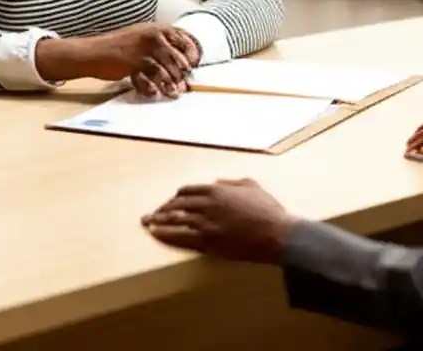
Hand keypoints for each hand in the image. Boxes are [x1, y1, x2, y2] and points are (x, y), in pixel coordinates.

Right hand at [90, 23, 198, 97]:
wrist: (93, 52)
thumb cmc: (119, 47)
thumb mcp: (141, 38)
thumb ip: (160, 46)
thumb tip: (182, 64)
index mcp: (156, 28)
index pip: (182, 38)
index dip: (191, 53)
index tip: (193, 66)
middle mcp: (151, 37)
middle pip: (176, 58)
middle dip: (181, 74)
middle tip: (184, 85)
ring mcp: (142, 50)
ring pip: (164, 71)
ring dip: (170, 84)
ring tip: (173, 93)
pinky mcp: (133, 63)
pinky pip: (149, 79)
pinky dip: (152, 88)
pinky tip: (154, 93)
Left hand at [141, 178, 297, 263]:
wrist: (277, 234)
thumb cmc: (268, 210)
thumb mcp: (252, 186)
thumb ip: (232, 182)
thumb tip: (217, 181)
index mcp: (216, 190)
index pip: (187, 190)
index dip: (176, 196)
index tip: (171, 202)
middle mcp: (206, 204)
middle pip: (176, 205)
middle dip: (162, 208)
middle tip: (152, 213)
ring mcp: (205, 223)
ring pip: (174, 220)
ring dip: (157, 220)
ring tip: (146, 222)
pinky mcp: (207, 241)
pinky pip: (180, 237)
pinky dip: (165, 234)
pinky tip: (155, 234)